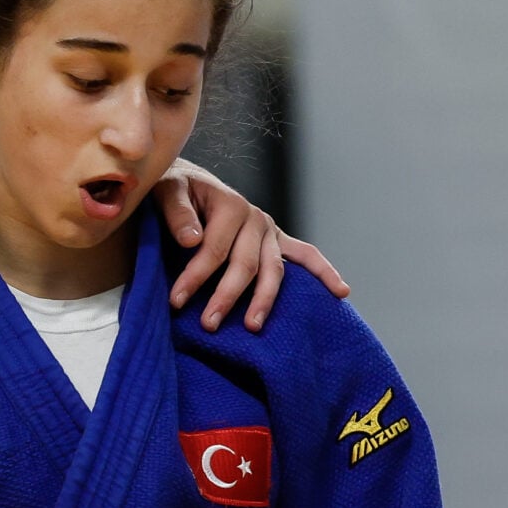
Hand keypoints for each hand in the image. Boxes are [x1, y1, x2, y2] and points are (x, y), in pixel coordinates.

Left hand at [154, 164, 350, 333]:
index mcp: (231, 205)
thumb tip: (192, 240)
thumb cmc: (173, 189)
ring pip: (273, 269)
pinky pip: (305, 255)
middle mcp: (256, 218)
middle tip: (208, 325)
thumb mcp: (166, 190)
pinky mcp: (276, 240)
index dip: (195, 276)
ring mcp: (270, 230)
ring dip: (264, 300)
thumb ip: (177, 213)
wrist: (185, 181)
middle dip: (226, 296)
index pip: (215, 249)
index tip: (176, 301)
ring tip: (253, 326)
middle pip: (246, 264)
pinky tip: (340, 292)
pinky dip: (324, 272)